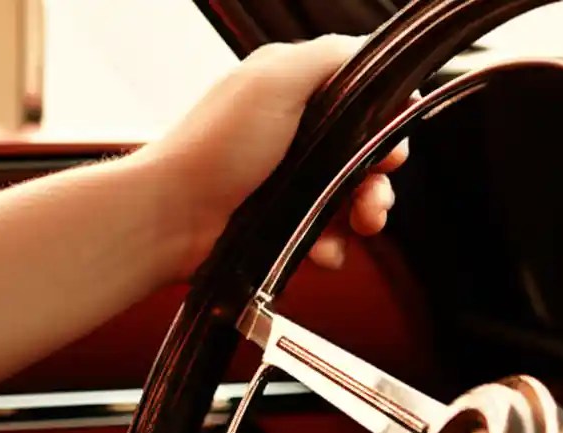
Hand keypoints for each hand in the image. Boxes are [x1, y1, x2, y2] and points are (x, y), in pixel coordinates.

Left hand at [136, 34, 406, 280]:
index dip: (386, 124)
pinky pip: (331, 237)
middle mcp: (297, 135)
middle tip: (373, 194)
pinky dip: (334, 246)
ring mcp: (293, 183)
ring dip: (367, 215)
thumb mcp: (275, 79)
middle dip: (381, 179)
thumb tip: (369, 53)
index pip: (364, 101)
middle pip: (368, 155)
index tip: (391, 145)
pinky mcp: (287, 225)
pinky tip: (322, 249)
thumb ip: (328, 57)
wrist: (172, 218)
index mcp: (295, 93)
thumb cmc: (214, 146)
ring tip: (359, 225)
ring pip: (356, 199)